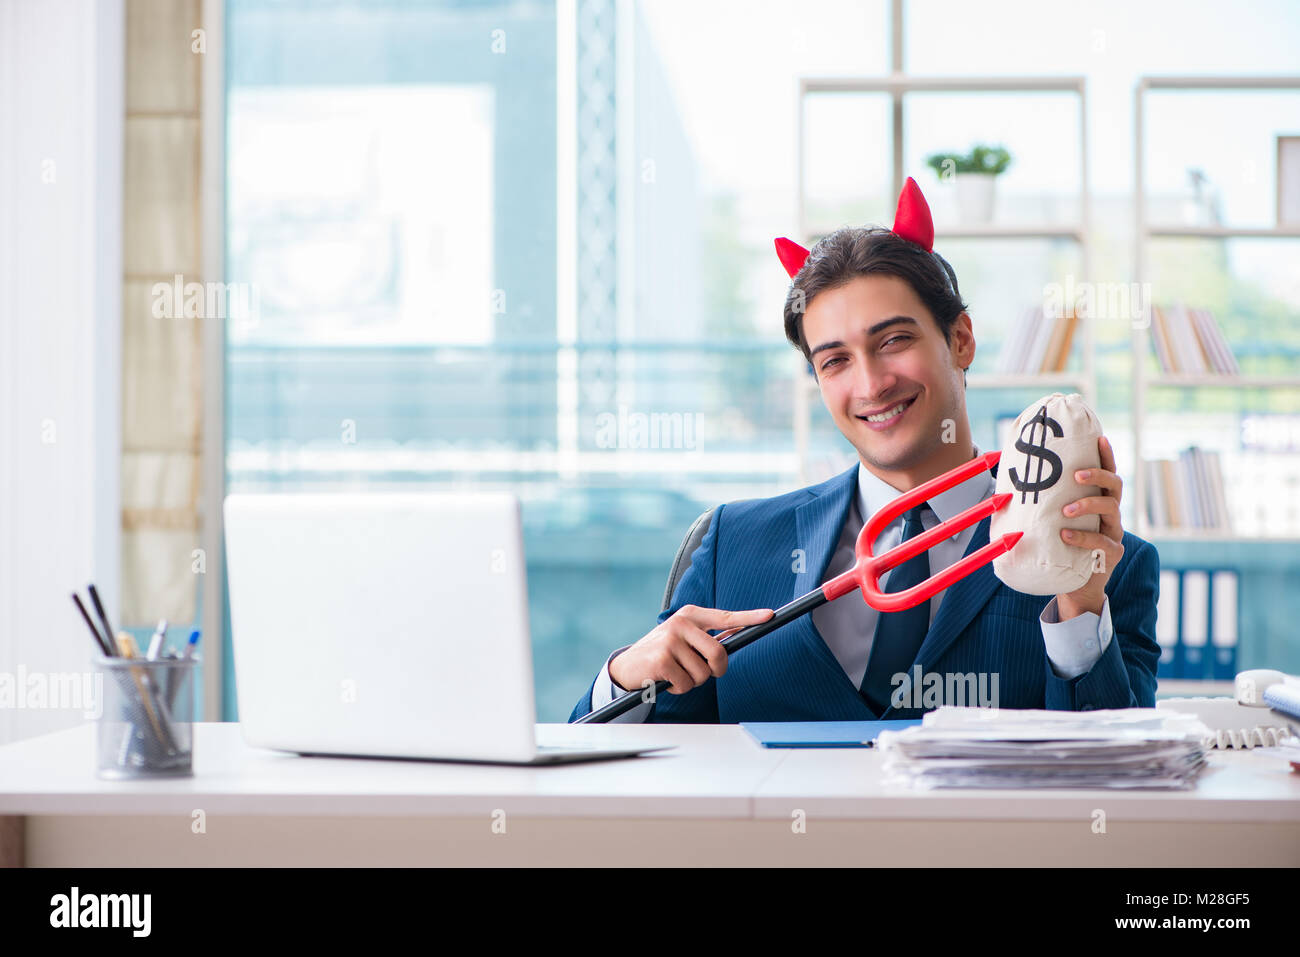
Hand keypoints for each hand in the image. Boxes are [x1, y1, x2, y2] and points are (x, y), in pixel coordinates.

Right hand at [609, 605, 773, 694]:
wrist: (628, 666)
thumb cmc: (662, 652)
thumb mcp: (684, 638)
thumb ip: (708, 637)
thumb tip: (740, 634)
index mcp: (690, 615)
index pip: (725, 617)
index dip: (749, 617)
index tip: (769, 615)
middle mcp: (681, 623)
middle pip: (718, 653)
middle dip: (715, 670)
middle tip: (704, 672)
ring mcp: (670, 640)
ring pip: (703, 673)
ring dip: (693, 682)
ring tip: (677, 673)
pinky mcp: (662, 659)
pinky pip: (686, 684)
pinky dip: (679, 688)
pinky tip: (667, 680)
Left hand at [1056, 435, 1123, 618]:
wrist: (1075, 585)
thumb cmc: (1060, 547)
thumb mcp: (1051, 523)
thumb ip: (1039, 507)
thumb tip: (1001, 490)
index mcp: (1098, 501)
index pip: (1107, 474)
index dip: (1106, 456)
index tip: (1100, 438)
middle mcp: (1110, 514)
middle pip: (1114, 486)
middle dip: (1097, 476)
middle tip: (1075, 475)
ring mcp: (1114, 533)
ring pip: (1111, 509)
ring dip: (1088, 504)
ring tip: (1065, 511)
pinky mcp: (1112, 554)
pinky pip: (1102, 542)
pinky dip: (1083, 537)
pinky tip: (1065, 535)